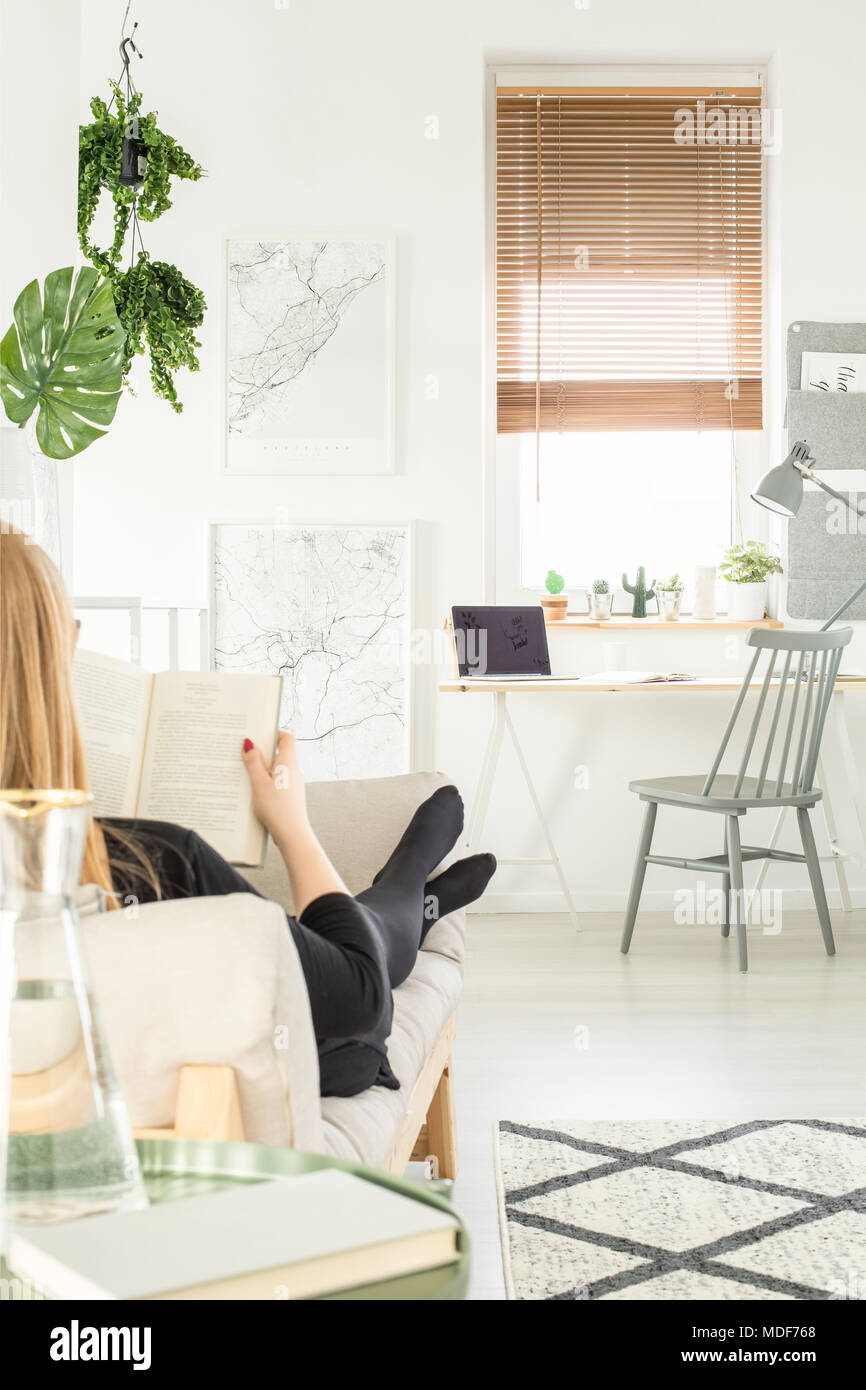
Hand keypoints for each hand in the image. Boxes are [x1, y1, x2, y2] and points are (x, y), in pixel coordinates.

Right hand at [242, 730, 308, 845]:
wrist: (291, 833)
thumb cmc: (277, 808)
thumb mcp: (259, 782)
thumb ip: (253, 762)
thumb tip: (249, 744)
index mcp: (288, 761)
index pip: (286, 737)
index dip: (273, 733)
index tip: (258, 736)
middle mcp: (294, 770)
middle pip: (279, 752)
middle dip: (263, 753)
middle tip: (245, 755)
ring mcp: (294, 783)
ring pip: (277, 769)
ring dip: (262, 769)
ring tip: (246, 776)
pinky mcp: (290, 795)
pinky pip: (278, 782)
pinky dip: (266, 782)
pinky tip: (254, 792)